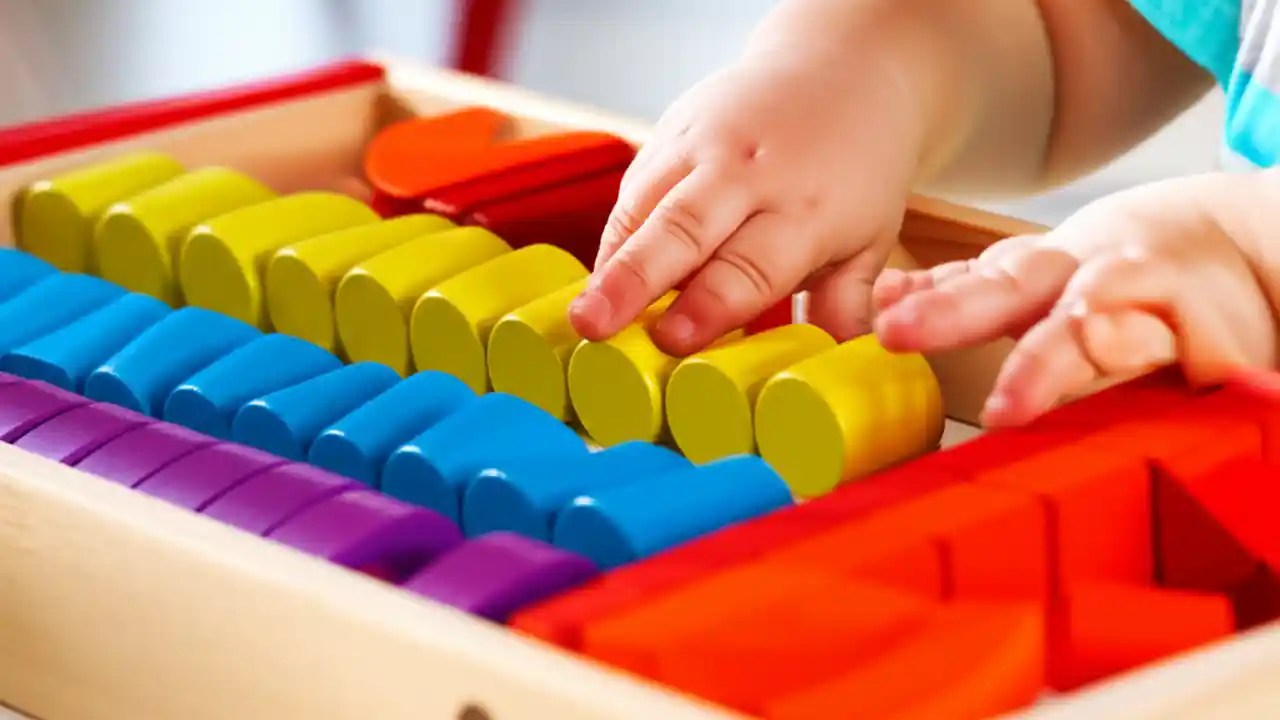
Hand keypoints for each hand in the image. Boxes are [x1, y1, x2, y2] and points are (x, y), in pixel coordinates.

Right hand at [569, 51, 927, 355]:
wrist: (842, 66)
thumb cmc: (855, 168)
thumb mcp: (871, 239)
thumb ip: (844, 305)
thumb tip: (834, 368)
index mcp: (805, 209)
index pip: (749, 266)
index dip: (709, 306)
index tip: (672, 341)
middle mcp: (749, 173)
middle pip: (681, 229)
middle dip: (634, 280)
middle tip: (593, 325)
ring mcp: (703, 145)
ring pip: (645, 206)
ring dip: (611, 263)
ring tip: (581, 313)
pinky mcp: (671, 132)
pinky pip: (634, 190)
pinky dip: (616, 238)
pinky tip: (602, 282)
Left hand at [873, 173, 1279, 427]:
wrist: (1247, 242)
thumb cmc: (1129, 270)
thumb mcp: (1041, 273)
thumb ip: (967, 289)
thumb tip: (885, 298)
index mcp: (1041, 272)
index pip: (977, 283)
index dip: (931, 301)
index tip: (884, 320)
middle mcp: (1087, 278)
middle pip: (1014, 291)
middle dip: (955, 313)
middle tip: (901, 333)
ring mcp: (1149, 302)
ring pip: (1096, 329)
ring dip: (1049, 359)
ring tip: (1010, 400)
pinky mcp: (1211, 339)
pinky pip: (1192, 355)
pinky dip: (1181, 360)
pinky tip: (1161, 371)